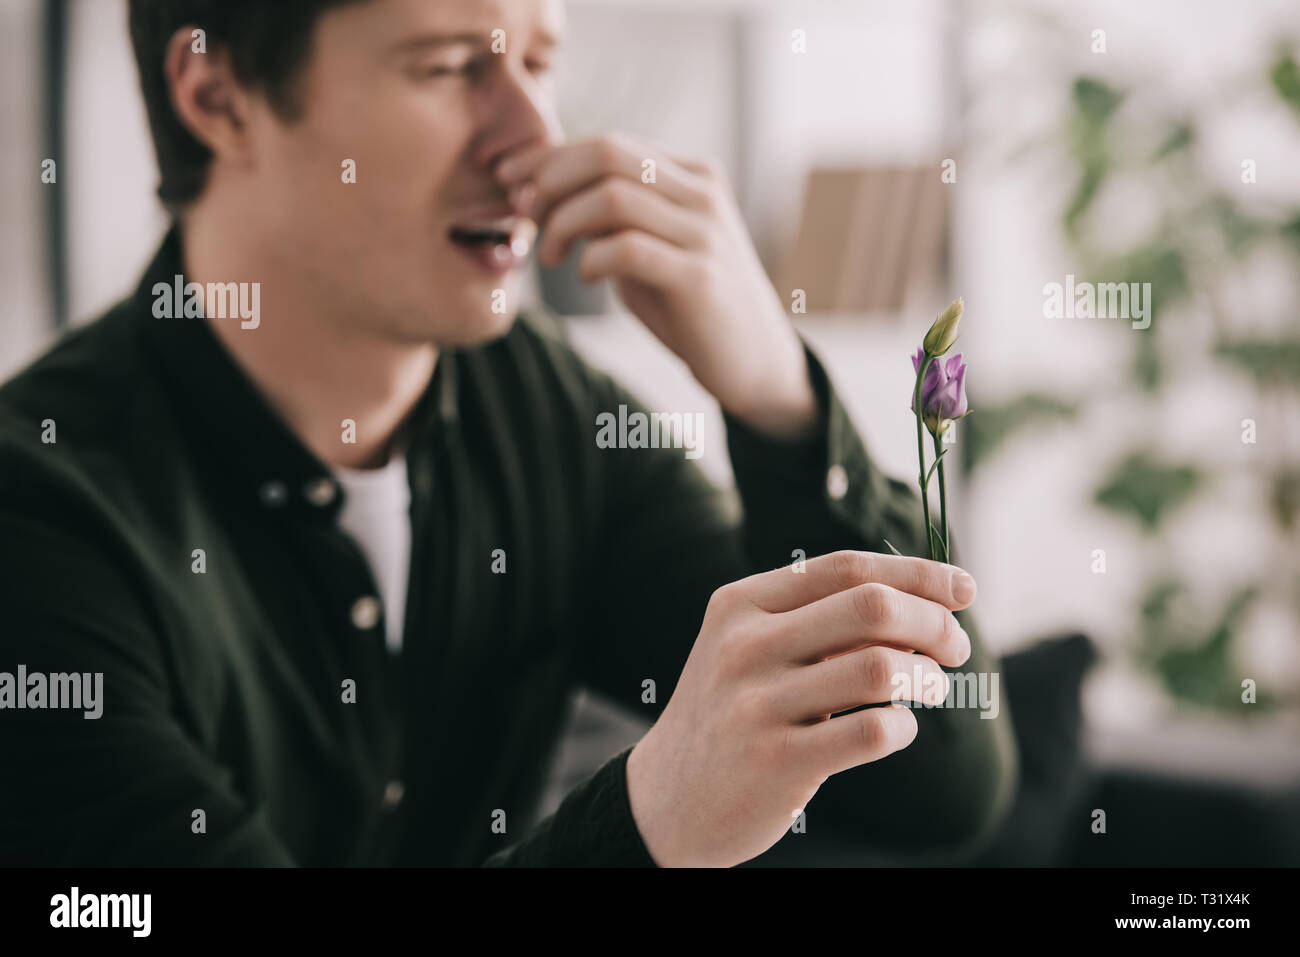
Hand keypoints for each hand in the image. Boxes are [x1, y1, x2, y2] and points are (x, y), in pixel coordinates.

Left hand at [495, 133, 817, 439]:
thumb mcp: (653, 247)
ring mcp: (705, 232)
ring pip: (612, 196)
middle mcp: (702, 192)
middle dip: (550, 181)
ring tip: (552, 255)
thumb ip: (613, 217)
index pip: (608, 143)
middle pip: (607, 153)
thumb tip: (542, 190)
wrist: (755, 362)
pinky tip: (584, 277)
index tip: (510, 182)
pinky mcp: (699, 277)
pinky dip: (591, 259)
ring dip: (563, 224)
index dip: (549, 158)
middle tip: (526, 217)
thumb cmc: (692, 305)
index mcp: (692, 174)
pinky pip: (627, 249)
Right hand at [623, 550, 976, 866]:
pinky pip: (873, 730)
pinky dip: (905, 727)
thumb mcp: (751, 651)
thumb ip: (820, 623)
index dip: (917, 573)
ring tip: (931, 688)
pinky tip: (897, 729)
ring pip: (880, 667)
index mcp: (741, 603)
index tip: (963, 588)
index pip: (846, 568)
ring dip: (928, 676)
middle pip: (871, 606)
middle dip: (934, 621)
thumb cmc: (731, 714)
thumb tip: (924, 603)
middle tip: (956, 647)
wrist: (666, 800)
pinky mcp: (776, 761)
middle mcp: (744, 645)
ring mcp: (756, 704)